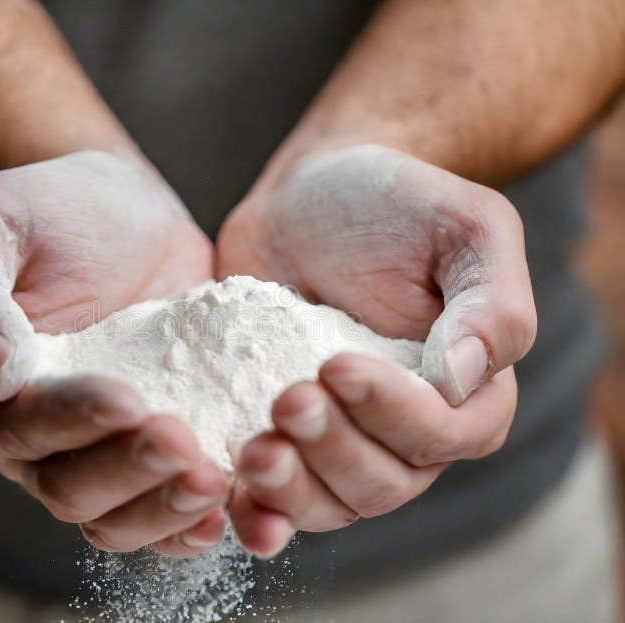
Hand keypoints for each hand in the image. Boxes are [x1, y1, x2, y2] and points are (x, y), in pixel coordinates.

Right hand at [0, 151, 228, 556]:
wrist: (125, 214)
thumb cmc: (51, 209)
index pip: (15, 428)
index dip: (71, 421)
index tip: (129, 397)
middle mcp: (31, 435)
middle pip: (67, 486)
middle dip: (128, 471)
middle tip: (185, 442)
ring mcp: (96, 447)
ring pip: (114, 514)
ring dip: (163, 508)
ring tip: (215, 480)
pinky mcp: (153, 444)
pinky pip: (162, 505)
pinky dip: (189, 518)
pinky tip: (228, 509)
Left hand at [218, 145, 536, 556]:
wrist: (308, 198)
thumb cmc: (396, 204)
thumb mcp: (466, 228)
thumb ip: (492, 302)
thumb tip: (463, 379)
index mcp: (465, 389)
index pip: (448, 435)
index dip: (395, 415)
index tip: (335, 366)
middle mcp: (405, 428)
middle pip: (383, 482)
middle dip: (333, 452)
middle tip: (286, 400)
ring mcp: (341, 436)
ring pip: (330, 501)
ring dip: (292, 490)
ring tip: (253, 450)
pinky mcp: (282, 433)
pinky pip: (275, 494)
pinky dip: (256, 508)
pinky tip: (231, 494)